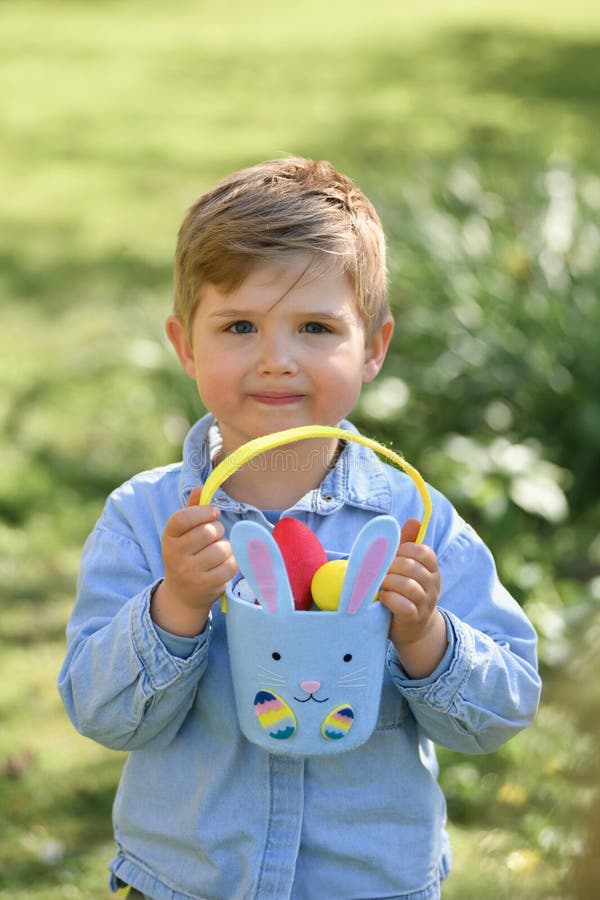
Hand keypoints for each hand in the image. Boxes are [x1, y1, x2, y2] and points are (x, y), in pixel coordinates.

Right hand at [151, 487, 237, 635]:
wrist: (182, 594)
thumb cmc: (186, 554)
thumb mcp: (182, 533)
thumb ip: (192, 509)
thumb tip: (201, 487)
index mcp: (169, 537)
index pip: (183, 518)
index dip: (203, 512)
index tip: (214, 513)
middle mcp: (175, 555)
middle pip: (208, 532)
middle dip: (217, 530)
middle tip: (214, 536)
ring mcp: (190, 572)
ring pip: (222, 549)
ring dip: (225, 548)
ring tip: (218, 552)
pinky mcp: (206, 586)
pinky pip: (230, 566)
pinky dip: (232, 562)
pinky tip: (222, 565)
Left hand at [379, 518, 446, 678]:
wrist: (414, 628)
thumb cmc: (407, 592)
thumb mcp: (408, 567)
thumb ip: (408, 544)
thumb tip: (414, 520)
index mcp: (431, 569)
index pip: (423, 551)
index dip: (403, 550)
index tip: (392, 557)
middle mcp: (433, 584)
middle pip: (412, 567)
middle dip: (392, 567)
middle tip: (382, 572)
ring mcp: (425, 602)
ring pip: (408, 586)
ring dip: (389, 583)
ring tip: (382, 585)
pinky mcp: (414, 618)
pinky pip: (404, 606)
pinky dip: (389, 599)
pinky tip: (383, 598)